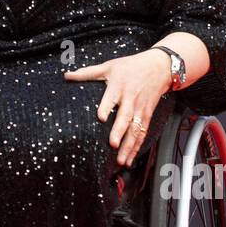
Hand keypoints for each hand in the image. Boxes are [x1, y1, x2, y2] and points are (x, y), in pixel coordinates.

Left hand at [63, 50, 170, 166]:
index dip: (106, 107)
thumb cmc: (130, 66)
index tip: (101, 117)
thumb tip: (66, 75)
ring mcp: (140, 109)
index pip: (111, 98)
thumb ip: (87, 72)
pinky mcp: (147, 115)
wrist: (159, 66)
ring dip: (129, 146)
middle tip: (113, 144)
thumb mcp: (109, 66)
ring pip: (135, 129)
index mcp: (119, 86)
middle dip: (120, 132)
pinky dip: (136, 147)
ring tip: (121, 160)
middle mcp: (130, 99)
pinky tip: (130, 159)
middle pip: (125, 117)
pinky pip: (142, 133)